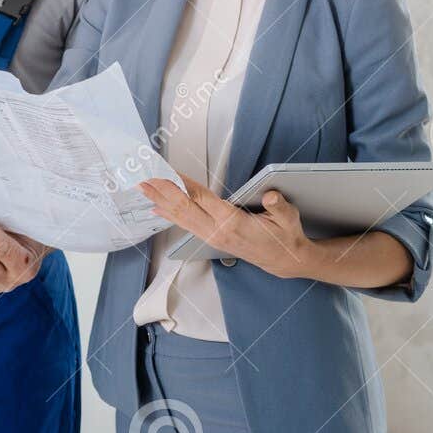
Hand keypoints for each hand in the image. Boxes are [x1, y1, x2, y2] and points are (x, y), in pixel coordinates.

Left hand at [139, 174, 312, 278]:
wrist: (284, 261)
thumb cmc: (284, 236)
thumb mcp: (288, 219)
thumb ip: (279, 206)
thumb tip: (271, 196)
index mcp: (232, 223)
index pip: (203, 200)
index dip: (184, 185)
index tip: (170, 172)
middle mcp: (217, 231)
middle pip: (184, 209)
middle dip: (163, 193)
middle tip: (145, 179)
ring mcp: (212, 236)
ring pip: (181, 218)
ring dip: (161, 202)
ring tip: (144, 189)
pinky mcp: (211, 238)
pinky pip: (185, 225)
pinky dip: (170, 215)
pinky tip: (157, 208)